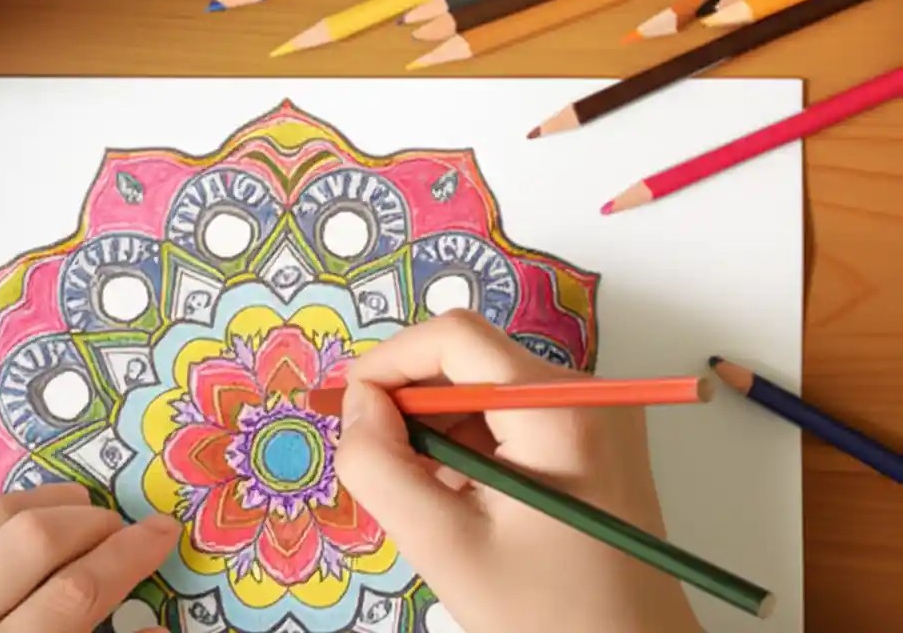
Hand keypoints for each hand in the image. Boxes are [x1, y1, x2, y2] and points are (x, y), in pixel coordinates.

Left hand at [0, 483, 179, 632]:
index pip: (68, 600)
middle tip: (127, 526)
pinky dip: (2, 511)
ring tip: (89, 509)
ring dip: (52, 503)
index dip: (125, 560)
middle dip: (93, 523)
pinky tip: (29, 516)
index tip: (162, 534)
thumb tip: (153, 632)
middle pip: (31, 542)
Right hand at [334, 310, 699, 632]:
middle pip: (470, 360)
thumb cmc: (548, 612)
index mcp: (558, 409)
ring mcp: (597, 416)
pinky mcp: (595, 441)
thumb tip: (356, 404)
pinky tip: (459, 500)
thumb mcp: (445, 546)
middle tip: (376, 463)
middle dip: (410, 403)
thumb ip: (381, 468)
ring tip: (421, 495)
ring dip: (438, 429)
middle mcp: (586, 394)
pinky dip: (470, 446)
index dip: (389, 362)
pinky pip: (512, 418)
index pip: (454, 338)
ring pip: (486, 390)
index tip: (347, 409)